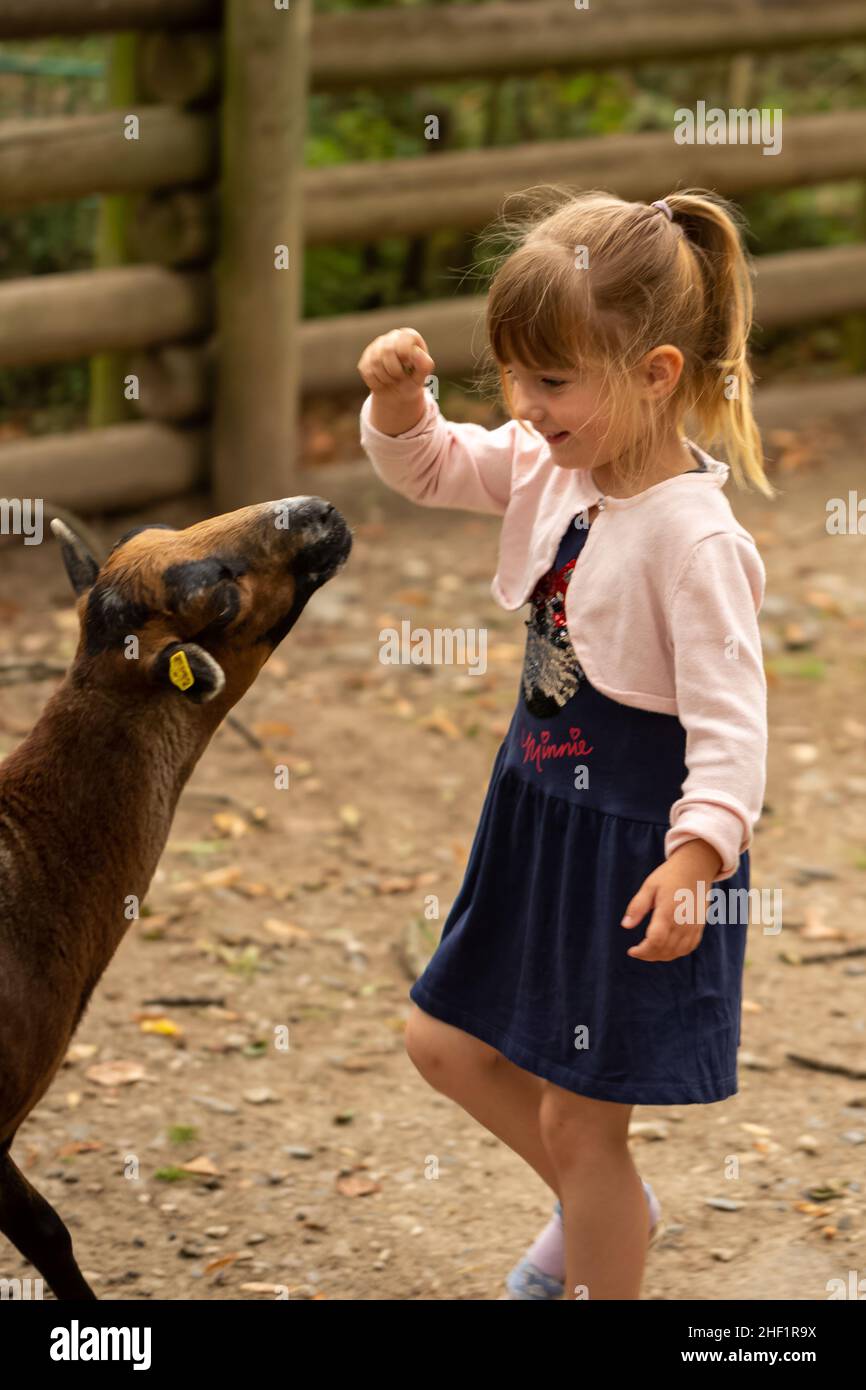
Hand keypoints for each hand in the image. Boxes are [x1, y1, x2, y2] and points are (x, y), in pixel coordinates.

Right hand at [357, 327, 434, 398]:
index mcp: (408, 336)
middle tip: (400, 376)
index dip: (404, 357)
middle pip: (387, 351)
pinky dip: (377, 383)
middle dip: (395, 370)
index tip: (408, 366)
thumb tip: (414, 352)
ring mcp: (376, 347)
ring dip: (386, 378)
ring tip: (393, 380)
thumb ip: (424, 364)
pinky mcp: (365, 360)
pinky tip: (384, 382)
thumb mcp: (423, 376)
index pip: (402, 341)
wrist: (399, 394)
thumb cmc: (413, 381)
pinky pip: (367, 372)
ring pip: (375, 362)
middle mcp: (392, 337)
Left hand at [620, 839, 722, 961]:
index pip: (656, 940)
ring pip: (677, 952)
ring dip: (661, 956)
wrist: (696, 868)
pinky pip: (688, 947)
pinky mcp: (700, 926)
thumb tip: (625, 925)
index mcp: (669, 911)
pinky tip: (664, 948)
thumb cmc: (669, 876)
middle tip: (637, 951)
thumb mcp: (649, 886)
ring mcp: (694, 925)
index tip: (631, 951)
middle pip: (665, 949)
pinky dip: (675, 953)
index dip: (643, 951)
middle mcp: (684, 921)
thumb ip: (637, 906)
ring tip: (648, 951)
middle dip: (649, 955)